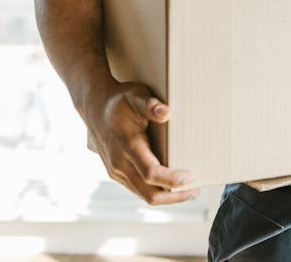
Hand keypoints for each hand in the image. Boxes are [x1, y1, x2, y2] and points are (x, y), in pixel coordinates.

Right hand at [84, 81, 198, 203]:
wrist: (95, 108)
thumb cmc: (120, 101)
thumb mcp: (135, 95)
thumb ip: (150, 104)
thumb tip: (165, 112)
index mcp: (127, 145)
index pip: (150, 173)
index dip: (172, 179)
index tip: (191, 176)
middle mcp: (119, 164)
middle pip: (150, 194)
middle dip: (175, 196)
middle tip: (195, 189)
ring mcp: (117, 172)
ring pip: (145, 195)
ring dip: (168, 196)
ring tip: (190, 190)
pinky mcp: (118, 174)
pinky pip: (139, 190)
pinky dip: (158, 191)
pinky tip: (172, 185)